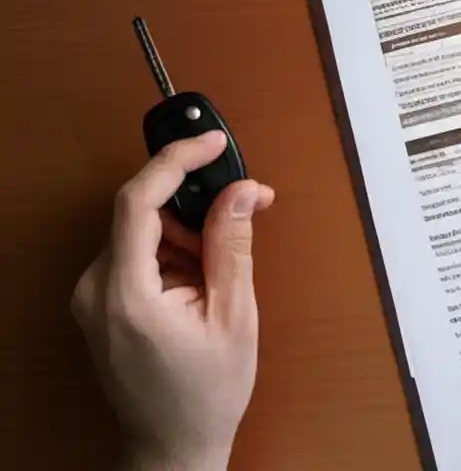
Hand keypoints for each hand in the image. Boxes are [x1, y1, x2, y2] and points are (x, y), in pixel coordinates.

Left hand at [71, 131, 274, 470]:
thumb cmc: (204, 394)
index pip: (138, 202)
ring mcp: (92, 296)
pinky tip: (199, 285)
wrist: (172, 443)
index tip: (210, 142)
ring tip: (221, 276)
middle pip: (143, 213)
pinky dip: (174, 255)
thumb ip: (233, 246)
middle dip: (197, 207)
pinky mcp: (99, 300)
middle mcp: (96, 290)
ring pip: (143, 232)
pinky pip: (136, 254)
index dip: (175, 161)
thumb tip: (241, 191)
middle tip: (246, 207)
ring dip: (188, 236)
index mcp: (126, 295)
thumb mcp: (234, 315)